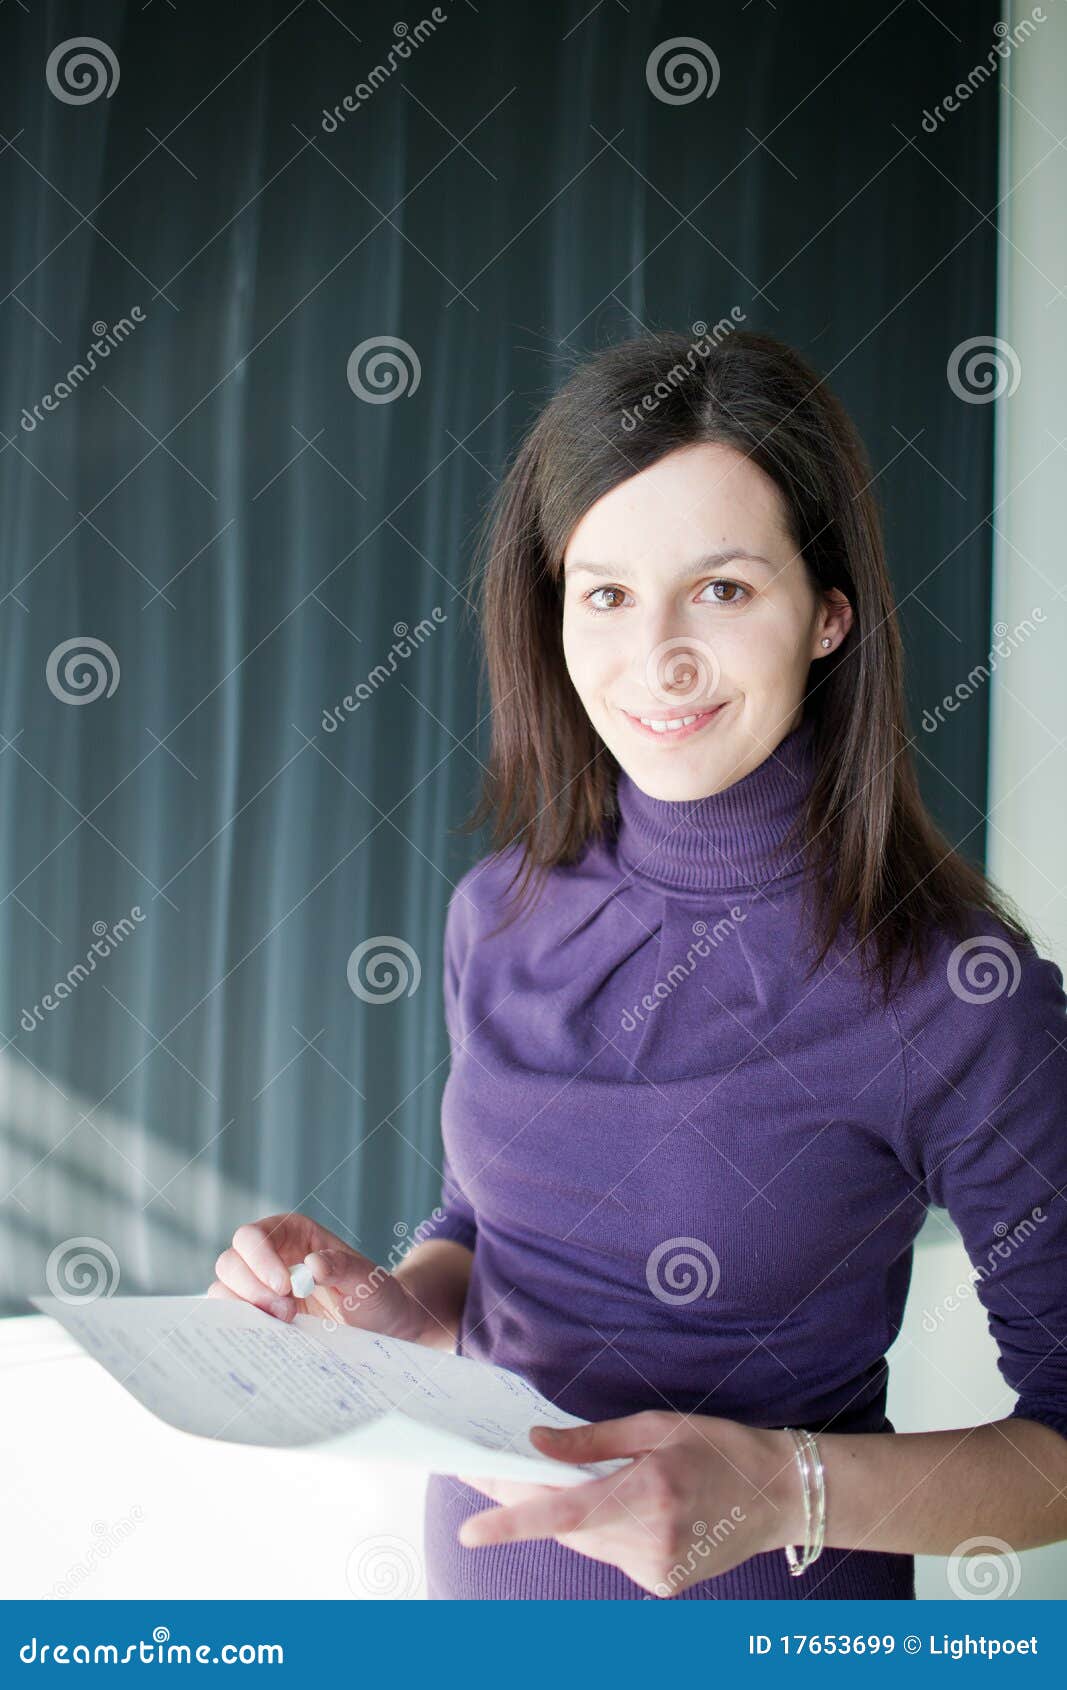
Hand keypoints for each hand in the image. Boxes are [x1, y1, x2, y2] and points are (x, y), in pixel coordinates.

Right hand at [208, 1211, 427, 1341]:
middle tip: (286, 1313)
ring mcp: (261, 1288)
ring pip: (224, 1290)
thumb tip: (312, 1265)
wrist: (383, 1331)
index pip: (253, 1236)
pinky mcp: (260, 1317)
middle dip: (251, 1289)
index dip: (259, 1258)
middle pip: (231, 1262)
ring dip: (245, 1309)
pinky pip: (232, 1318)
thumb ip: (343, 1267)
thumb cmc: (378, 1298)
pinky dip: (240, 1327)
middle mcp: (271, 1257)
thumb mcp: (368, 1281)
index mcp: (294, 1234)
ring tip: (284, 1324)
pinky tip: (268, 1336)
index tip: (284, 1286)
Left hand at [457, 1411, 804, 1596]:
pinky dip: (598, 1529)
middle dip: (523, 1501)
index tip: (470, 1531)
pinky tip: (606, 1503)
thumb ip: (592, 1440)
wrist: (779, 1496)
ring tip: (533, 1480)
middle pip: (567, 1528)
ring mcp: (657, 1570)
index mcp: (650, 1493)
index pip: (566, 1513)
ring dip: (561, 1515)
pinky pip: (611, 1555)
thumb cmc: (720, 1448)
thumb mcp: (656, 1426)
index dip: (513, 1522)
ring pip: (586, 1544)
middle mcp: (652, 1540)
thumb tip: (537, 1443)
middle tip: (483, 1471)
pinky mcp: (662, 1584)